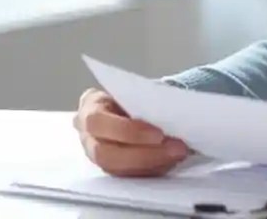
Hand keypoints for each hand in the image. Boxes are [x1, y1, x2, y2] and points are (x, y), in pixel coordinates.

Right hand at [72, 88, 189, 176]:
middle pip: (106, 154)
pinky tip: (171, 161)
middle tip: (177, 149)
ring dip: (151, 164)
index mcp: (89, 108)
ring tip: (178, 154)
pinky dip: (151, 170)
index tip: (159, 134)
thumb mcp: (135, 90)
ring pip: (116, 169)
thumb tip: (172, 111)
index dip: (127, 131)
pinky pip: (128, 176)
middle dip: (143, 154)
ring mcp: (95, 155)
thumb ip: (144, 100)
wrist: (130, 106)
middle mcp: (88, 135)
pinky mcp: (110, 169)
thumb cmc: (132, 95)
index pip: (97, 122)